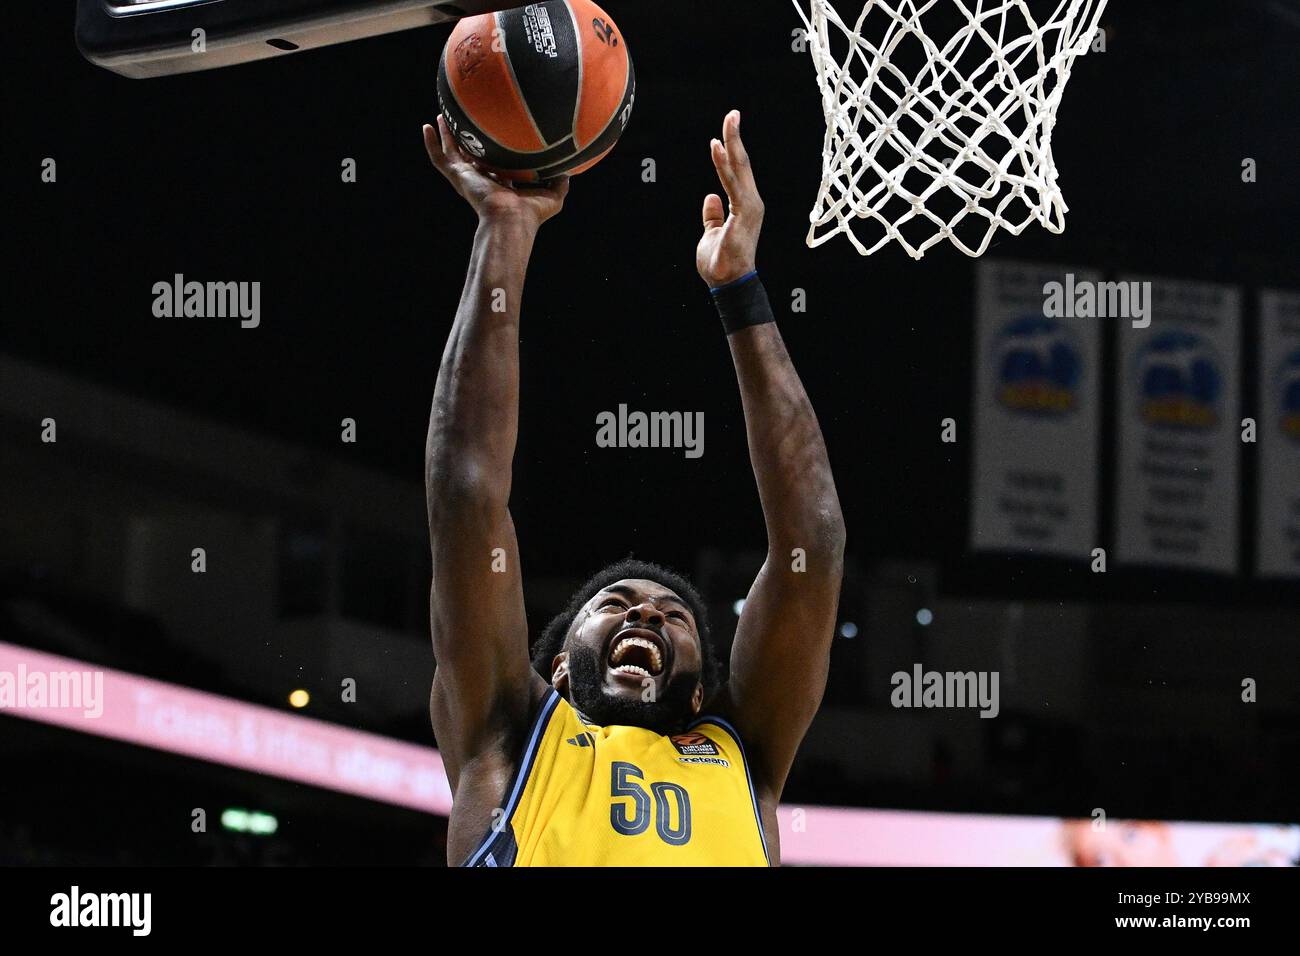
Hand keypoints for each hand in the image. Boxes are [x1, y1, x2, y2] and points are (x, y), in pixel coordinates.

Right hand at [423, 115, 568, 227]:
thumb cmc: (531, 214)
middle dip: (467, 140)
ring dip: (446, 136)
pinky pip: (440, 158)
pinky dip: (431, 144)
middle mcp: (482, 180)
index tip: (494, 137)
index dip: (493, 152)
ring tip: (441, 117)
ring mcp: (468, 178)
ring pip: (452, 153)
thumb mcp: (553, 194)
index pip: (495, 165)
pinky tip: (426, 128)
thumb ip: (560, 181)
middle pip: (471, 156)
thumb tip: (569, 167)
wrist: (511, 219)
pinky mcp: (458, 176)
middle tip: (462, 122)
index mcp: (501, 185)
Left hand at [696, 110, 764, 287]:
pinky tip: (718, 148)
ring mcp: (750, 207)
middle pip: (743, 164)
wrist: (727, 283)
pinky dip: (724, 165)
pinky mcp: (744, 213)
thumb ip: (712, 215)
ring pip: (740, 169)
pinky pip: (733, 184)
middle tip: (733, 113)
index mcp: (744, 205)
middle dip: (736, 137)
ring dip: (733, 143)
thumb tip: (711, 197)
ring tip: (729, 120)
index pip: (738, 172)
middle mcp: (751, 202)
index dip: (732, 149)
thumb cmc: (720, 262)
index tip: (727, 128)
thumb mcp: (711, 233)